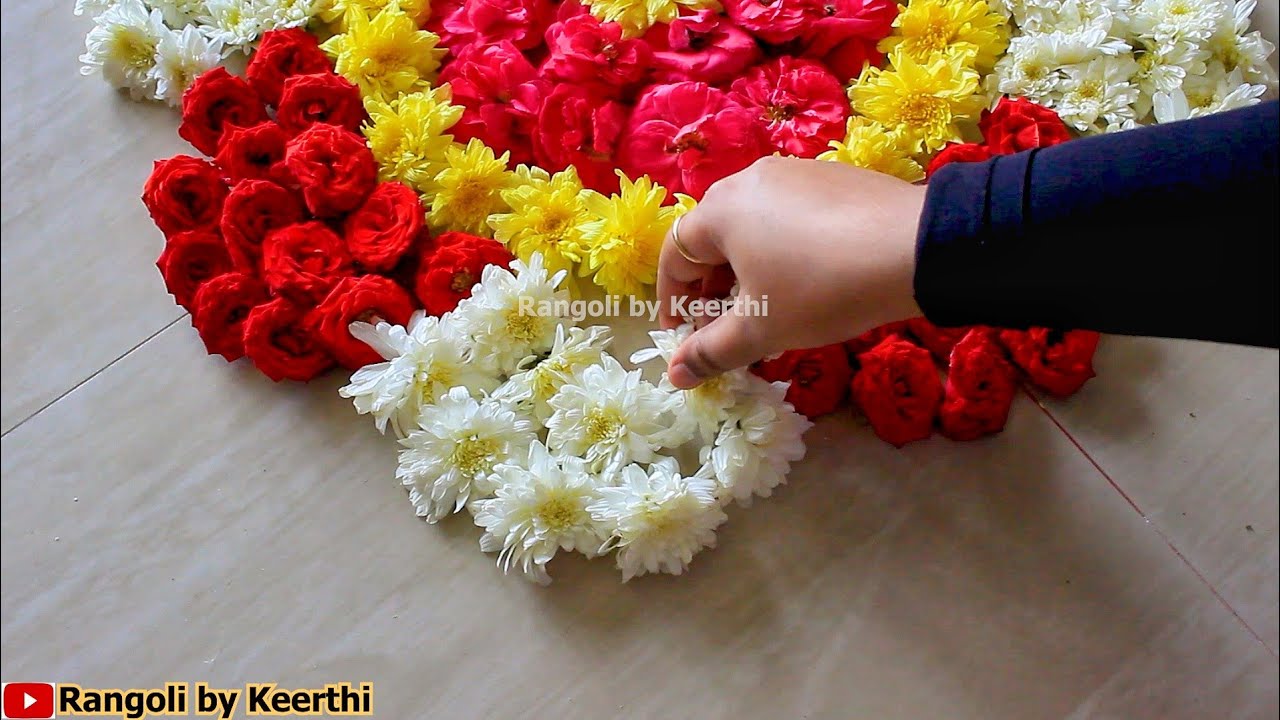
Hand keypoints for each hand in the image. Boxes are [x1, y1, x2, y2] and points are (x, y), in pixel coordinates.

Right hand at [658, 156, 926, 388]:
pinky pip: (789, 216)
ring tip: (769, 310)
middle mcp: (750, 179)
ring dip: (747, 271)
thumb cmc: (822, 288)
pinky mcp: (833, 177)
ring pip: (752, 227)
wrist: (917, 248)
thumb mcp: (763, 329)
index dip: (672, 301)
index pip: (674, 255)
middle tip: (725, 330)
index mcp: (720, 209)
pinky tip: (809, 281)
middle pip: (712, 238)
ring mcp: (795, 173)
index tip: (683, 338)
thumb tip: (674, 374)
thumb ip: (711, 351)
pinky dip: (782, 250)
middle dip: (711, 289)